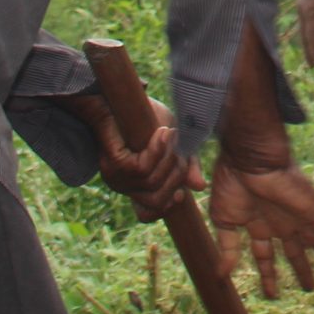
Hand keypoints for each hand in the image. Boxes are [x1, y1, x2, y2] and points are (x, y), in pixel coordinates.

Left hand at [90, 98, 201, 221]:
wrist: (117, 99)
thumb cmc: (144, 119)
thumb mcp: (174, 144)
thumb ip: (185, 166)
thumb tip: (200, 187)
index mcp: (135, 186)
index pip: (146, 214)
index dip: (165, 207)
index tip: (182, 193)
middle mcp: (123, 186)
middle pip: (157, 200)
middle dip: (177, 175)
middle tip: (182, 149)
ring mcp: (116, 177)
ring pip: (152, 183)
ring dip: (168, 158)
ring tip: (171, 135)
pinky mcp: (113, 163)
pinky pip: (141, 168)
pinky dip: (156, 151)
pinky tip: (162, 133)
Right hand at [209, 157, 313, 296]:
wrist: (250, 160)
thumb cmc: (233, 183)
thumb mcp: (225, 221)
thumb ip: (227, 248)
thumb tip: (221, 275)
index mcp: (259, 224)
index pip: (266, 256)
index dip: (269, 275)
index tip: (272, 294)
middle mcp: (281, 222)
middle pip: (296, 251)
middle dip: (303, 269)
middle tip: (312, 287)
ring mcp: (299, 217)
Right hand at [296, 0, 313, 66]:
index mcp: (312, 12)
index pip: (313, 36)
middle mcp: (303, 11)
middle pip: (305, 36)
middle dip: (310, 51)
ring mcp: (300, 6)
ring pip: (303, 29)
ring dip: (307, 43)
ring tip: (311, 56)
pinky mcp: (301, 2)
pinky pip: (303, 22)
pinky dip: (306, 33)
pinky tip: (310, 38)